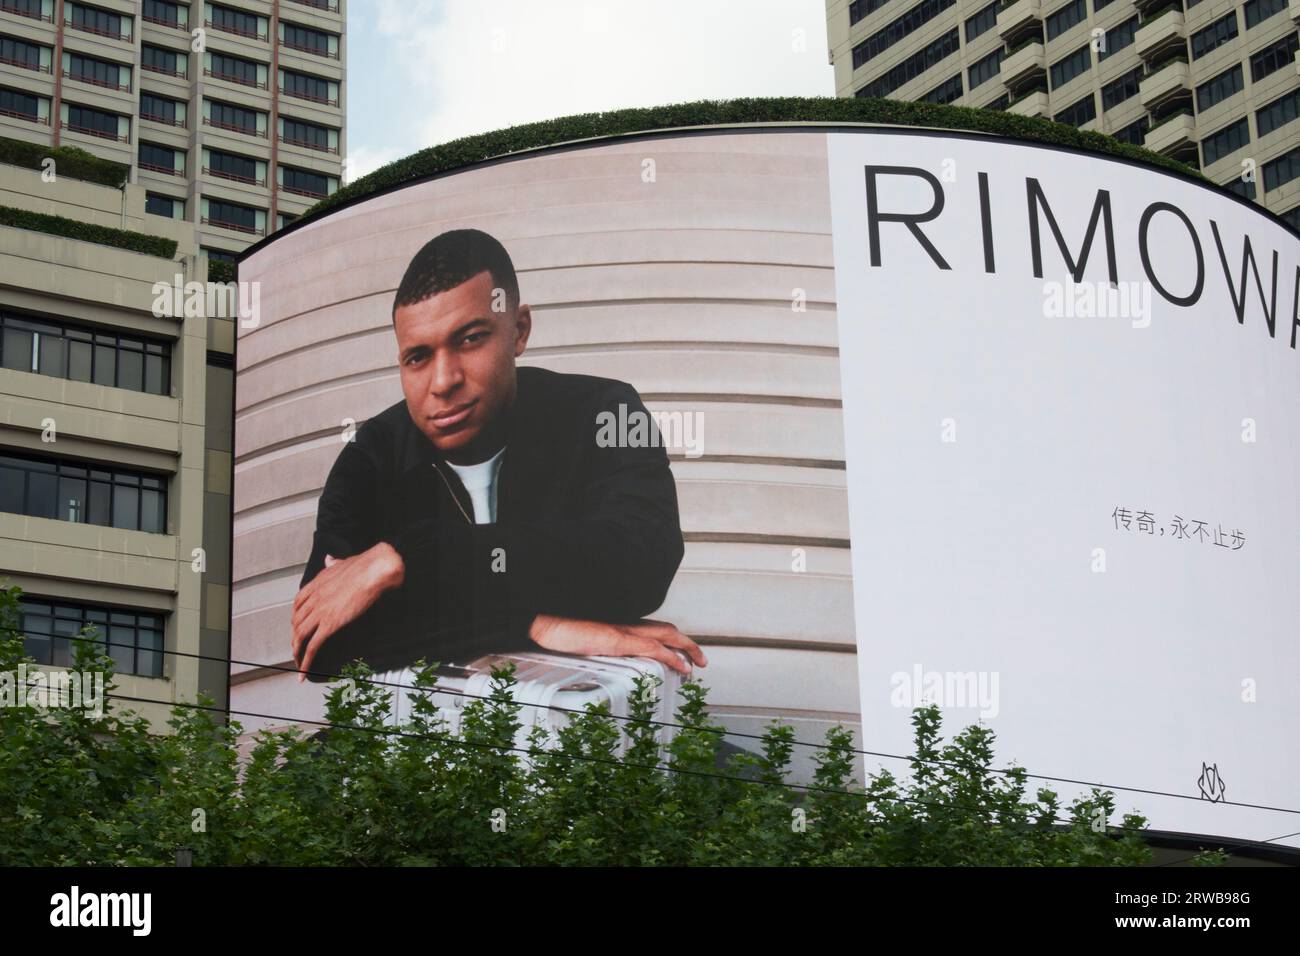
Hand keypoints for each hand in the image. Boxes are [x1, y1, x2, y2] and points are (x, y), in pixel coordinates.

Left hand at [291, 542, 404, 680]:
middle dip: (295, 637)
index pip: (297, 604)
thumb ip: (333, 563)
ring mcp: (320, 612)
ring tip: (298, 663)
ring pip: (300, 636)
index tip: (298, 624)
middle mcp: (314, 599)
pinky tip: (304, 670)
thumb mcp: (342, 562)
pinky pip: (313, 646)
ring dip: (297, 652)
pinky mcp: (330, 624)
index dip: (295, 617)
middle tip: (298, 647)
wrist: (373, 570)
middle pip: (296, 622)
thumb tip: (329, 559)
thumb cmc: (363, 565)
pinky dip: (306, 661)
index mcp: (316, 584)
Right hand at [527, 614, 706, 676]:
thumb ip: (594, 645)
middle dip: (687, 644)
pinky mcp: (617, 639)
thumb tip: (599, 655)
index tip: (680, 650)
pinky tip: (680, 667)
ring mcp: (622, 629)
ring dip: (686, 649)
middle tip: (700, 659)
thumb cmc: (554, 628)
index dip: (669, 638)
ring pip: (666, 635)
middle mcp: (624, 623)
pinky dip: (671, 657)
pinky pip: (652, 647)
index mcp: (616, 622)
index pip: (651, 627)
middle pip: (666, 628)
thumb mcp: (579, 640)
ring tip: (698, 664)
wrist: (540, 619)